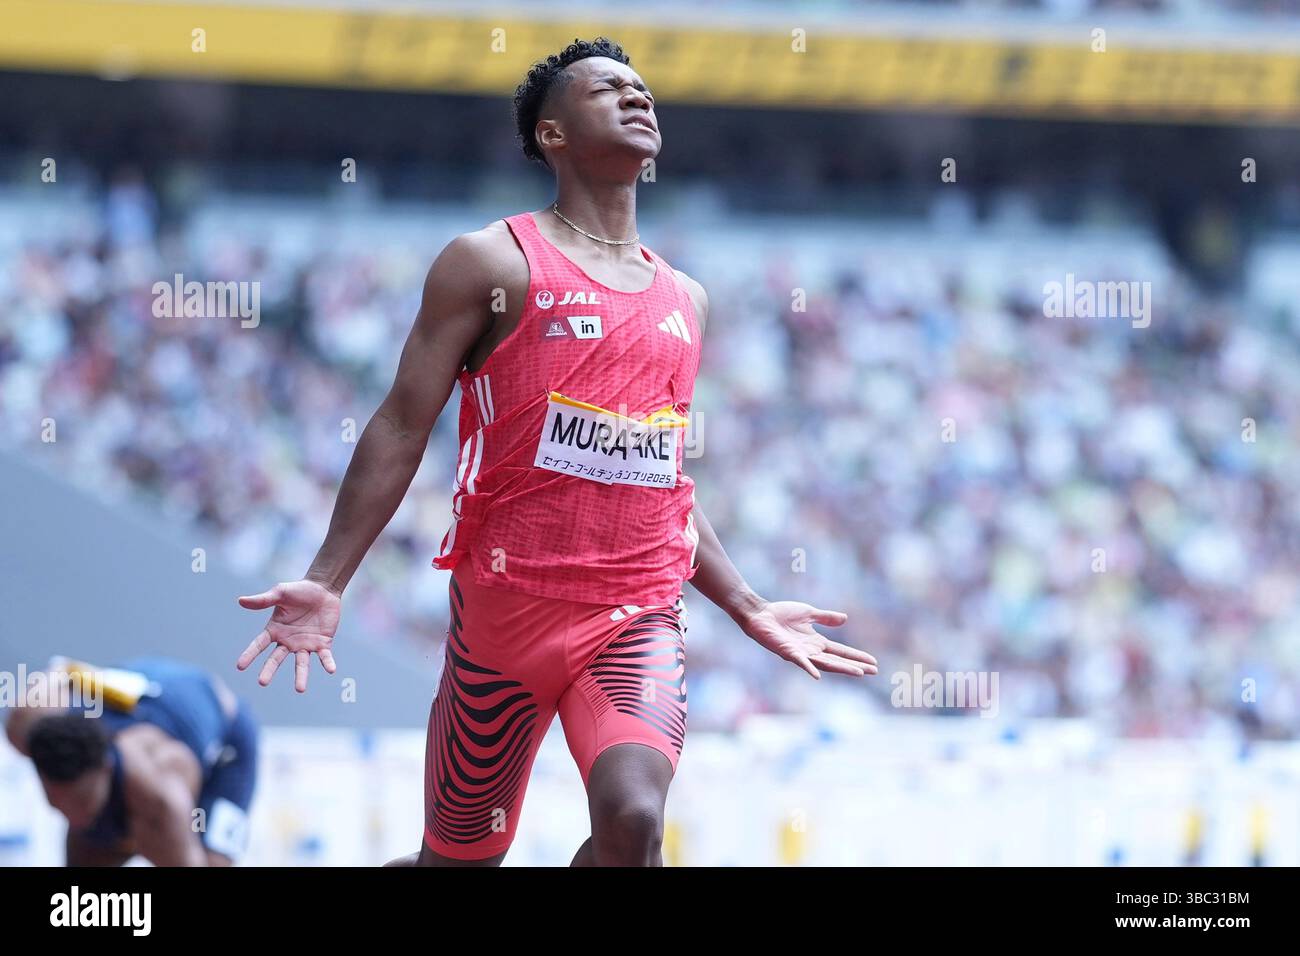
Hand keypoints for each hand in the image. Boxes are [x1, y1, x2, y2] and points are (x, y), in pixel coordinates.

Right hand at [236, 580, 340, 692]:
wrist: (323, 589)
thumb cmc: (299, 590)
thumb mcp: (280, 593)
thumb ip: (263, 600)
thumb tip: (240, 601)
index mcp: (275, 630)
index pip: (259, 645)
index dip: (250, 654)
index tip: (240, 666)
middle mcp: (288, 641)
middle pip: (276, 659)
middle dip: (269, 670)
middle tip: (262, 682)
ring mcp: (305, 644)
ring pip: (301, 663)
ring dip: (301, 676)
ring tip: (300, 689)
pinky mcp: (322, 643)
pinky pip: (324, 656)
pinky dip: (327, 663)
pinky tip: (331, 670)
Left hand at [741, 601, 876, 679]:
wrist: (760, 614)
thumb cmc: (781, 613)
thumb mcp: (808, 613)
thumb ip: (826, 618)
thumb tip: (845, 619)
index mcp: (816, 642)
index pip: (841, 651)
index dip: (856, 657)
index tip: (873, 663)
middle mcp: (810, 651)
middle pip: (837, 661)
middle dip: (855, 666)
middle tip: (874, 671)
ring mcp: (800, 653)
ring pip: (824, 664)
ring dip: (841, 668)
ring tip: (859, 673)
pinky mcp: (787, 652)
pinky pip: (800, 662)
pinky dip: (809, 668)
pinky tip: (818, 675)